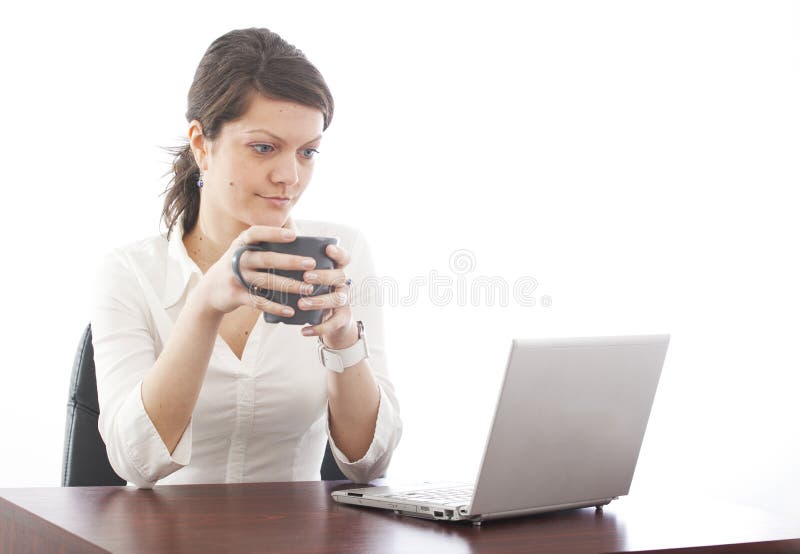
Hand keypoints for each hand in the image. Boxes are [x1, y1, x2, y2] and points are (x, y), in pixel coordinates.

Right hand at [193, 226, 314, 316]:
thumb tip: (297, 235)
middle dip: (290, 261)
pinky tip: (290, 310)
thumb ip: (263, 245)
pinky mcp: (236, 296)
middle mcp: (237, 259)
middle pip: (266, 259)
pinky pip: (258, 302)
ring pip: (266, 281)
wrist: (210, 291)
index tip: (293, 235)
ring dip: (288, 285)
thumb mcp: (243, 252)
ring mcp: (235, 277)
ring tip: (307, 289)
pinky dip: (275, 307)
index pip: (256, 233)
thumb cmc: (237, 266)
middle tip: (310, 264)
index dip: (274, 233)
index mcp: (241, 244)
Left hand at [298, 244, 357, 348]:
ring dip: (319, 301)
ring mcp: (343, 301)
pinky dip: (318, 328)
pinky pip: (332, 323)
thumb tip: (270, 256)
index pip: (343, 258)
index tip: (327, 249)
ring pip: (337, 299)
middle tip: (306, 277)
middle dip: (323, 276)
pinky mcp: (342, 318)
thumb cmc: (313, 293)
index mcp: (335, 270)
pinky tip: (304, 331)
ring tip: (301, 304)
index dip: (338, 253)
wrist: (331, 321)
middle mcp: (342, 284)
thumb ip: (297, 269)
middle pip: (340, 276)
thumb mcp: (310, 280)